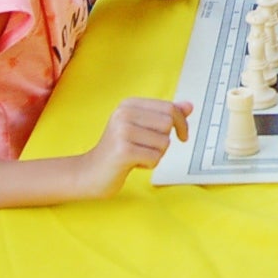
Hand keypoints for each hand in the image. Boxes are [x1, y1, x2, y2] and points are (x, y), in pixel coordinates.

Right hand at [76, 98, 191, 198]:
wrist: (89, 173)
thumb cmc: (117, 151)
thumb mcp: (142, 128)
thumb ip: (165, 116)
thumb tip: (189, 106)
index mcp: (129, 104)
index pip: (169, 107)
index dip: (182, 123)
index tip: (182, 135)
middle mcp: (124, 113)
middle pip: (168, 124)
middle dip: (164, 141)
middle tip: (148, 149)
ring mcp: (122, 131)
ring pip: (164, 143)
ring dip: (156, 155)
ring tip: (138, 156)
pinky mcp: (123, 150)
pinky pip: (155, 157)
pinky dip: (149, 164)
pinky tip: (133, 164)